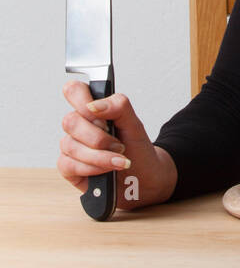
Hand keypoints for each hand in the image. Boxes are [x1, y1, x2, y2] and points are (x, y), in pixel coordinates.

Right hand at [58, 79, 176, 210]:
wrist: (142, 177)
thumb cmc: (136, 148)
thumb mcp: (134, 123)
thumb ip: (118, 106)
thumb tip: (94, 105)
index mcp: (92, 108)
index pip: (73, 91)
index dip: (81, 99)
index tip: (96, 112)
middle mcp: (78, 125)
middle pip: (70, 120)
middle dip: (98, 137)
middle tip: (119, 144)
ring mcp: (71, 145)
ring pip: (70, 145)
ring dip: (100, 156)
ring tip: (118, 159)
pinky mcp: (68, 167)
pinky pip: (69, 164)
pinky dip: (92, 168)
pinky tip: (106, 171)